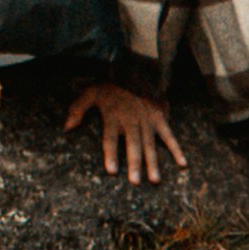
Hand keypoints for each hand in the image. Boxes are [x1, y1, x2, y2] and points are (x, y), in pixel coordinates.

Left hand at [66, 76, 184, 188]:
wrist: (134, 67)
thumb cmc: (110, 84)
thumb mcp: (90, 92)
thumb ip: (77, 109)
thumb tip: (66, 127)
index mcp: (113, 117)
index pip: (110, 139)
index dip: (110, 154)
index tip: (112, 171)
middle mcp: (131, 120)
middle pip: (132, 145)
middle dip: (134, 163)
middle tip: (135, 182)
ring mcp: (146, 120)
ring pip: (150, 144)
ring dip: (152, 162)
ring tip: (154, 180)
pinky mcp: (159, 117)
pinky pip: (169, 135)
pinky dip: (176, 149)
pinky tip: (182, 163)